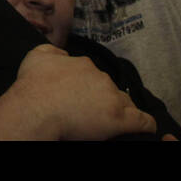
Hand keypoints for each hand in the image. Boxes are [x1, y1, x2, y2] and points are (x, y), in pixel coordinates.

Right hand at [0, 44, 155, 139]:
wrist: (36, 109)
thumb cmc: (33, 85)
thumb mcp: (37, 56)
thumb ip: (53, 51)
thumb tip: (63, 55)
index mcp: (84, 64)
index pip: (94, 75)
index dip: (89, 87)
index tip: (82, 96)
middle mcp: (101, 77)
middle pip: (110, 89)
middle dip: (104, 98)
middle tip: (92, 111)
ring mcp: (112, 98)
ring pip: (125, 103)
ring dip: (121, 110)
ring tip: (112, 120)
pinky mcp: (121, 119)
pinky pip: (143, 121)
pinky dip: (146, 124)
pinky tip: (146, 129)